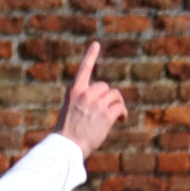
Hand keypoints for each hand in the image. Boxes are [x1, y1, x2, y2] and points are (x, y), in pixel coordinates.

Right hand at [55, 42, 125, 156]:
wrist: (66, 146)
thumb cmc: (67, 133)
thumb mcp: (71, 111)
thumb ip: (84, 102)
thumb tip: (105, 100)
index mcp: (74, 92)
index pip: (83, 69)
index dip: (90, 56)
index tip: (96, 44)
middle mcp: (85, 95)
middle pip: (105, 86)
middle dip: (108, 96)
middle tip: (109, 109)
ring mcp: (96, 104)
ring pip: (115, 95)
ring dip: (117, 104)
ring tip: (116, 115)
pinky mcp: (106, 114)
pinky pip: (121, 107)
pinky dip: (123, 113)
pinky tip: (120, 119)